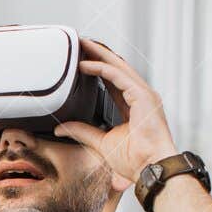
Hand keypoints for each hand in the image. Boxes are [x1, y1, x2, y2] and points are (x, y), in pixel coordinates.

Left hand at [52, 39, 178, 190]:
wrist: (151, 167)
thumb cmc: (135, 160)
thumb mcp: (101, 142)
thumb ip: (82, 132)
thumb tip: (60, 129)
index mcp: (134, 105)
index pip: (114, 81)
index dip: (98, 70)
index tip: (82, 62)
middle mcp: (141, 96)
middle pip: (116, 68)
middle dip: (98, 54)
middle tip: (80, 44)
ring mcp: (144, 94)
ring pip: (117, 67)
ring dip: (99, 54)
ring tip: (81, 45)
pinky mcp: (143, 96)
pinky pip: (118, 76)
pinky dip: (101, 69)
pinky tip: (85, 65)